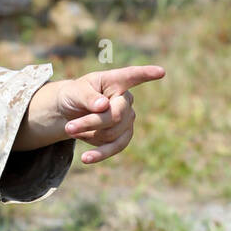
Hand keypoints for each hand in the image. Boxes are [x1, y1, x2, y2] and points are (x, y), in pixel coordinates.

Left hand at [17, 65, 165, 163]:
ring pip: (112, 133)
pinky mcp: (123, 136)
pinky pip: (116, 147)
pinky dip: (99, 153)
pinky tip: (86, 158)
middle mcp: (125, 99)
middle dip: (90, 123)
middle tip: (69, 127)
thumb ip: (87, 97)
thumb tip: (103, 106)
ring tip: (71, 130)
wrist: (70, 114)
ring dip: (89, 134)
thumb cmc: (74, 96)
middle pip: (115, 116)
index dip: (147, 74)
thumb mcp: (74, 92)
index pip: (132, 76)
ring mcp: (127, 119)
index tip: (161, 72)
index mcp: (115, 81)